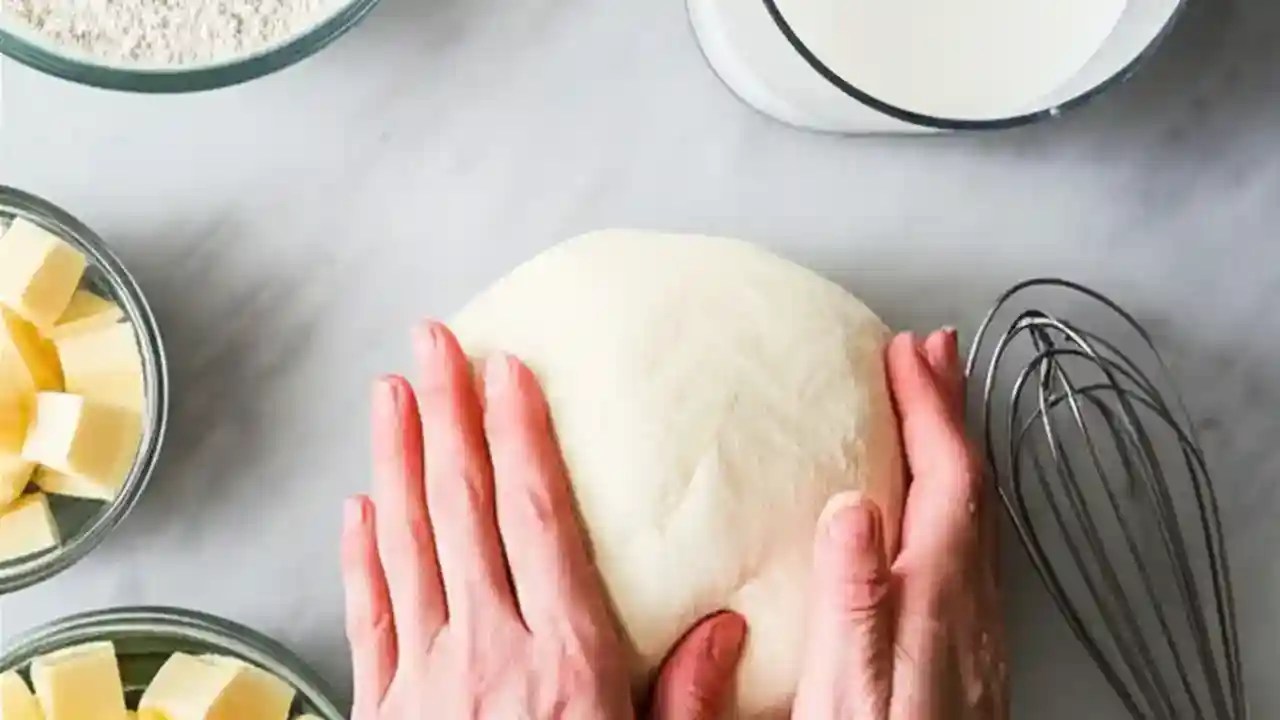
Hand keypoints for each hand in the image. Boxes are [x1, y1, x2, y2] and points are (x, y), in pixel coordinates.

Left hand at [342, 321, 744, 719]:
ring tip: (391, 393)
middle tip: (435, 345)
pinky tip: (359, 508)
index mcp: (568, 663)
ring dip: (397, 459)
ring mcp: (426, 684)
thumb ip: (688, 699)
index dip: (520, 435)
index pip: (538, 519)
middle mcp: (490, 657)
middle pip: (464, 511)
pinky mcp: (383, 714)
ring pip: (407, 547)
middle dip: (449, 414)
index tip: (508, 372)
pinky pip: (368, 619)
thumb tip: (728, 629)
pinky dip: (361, 558)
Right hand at [793, 329, 1007, 718]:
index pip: (944, 484)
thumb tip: (854, 509)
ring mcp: (968, 631)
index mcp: (931, 605)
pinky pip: (967, 547)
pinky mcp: (959, 653)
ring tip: (934, 407)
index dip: (929, 411)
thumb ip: (852, 604)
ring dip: (956, 451)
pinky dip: (953, 499)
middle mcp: (963, 610)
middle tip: (934, 353)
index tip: (907, 354)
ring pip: (974, 517)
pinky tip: (932, 508)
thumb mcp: (842, 690)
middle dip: (952, 412)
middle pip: (971, 489)